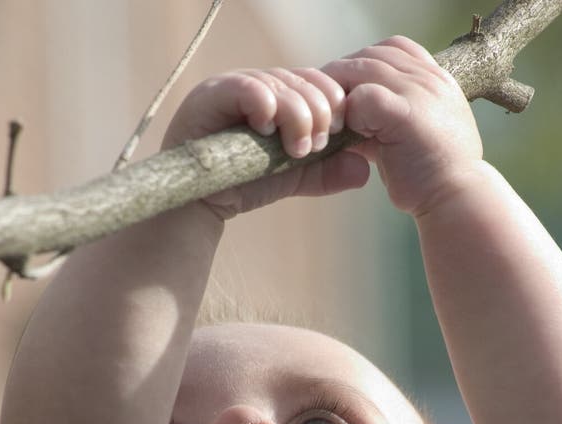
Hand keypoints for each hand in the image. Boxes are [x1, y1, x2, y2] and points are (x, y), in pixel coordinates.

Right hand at [161, 66, 369, 219]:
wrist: (197, 207)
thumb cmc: (243, 185)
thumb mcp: (293, 176)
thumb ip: (326, 171)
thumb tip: (363, 170)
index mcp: (278, 94)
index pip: (315, 81)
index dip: (333, 102)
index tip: (337, 132)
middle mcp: (256, 84)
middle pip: (301, 79)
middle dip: (318, 111)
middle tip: (316, 144)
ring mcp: (232, 86)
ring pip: (279, 84)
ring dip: (297, 115)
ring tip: (296, 148)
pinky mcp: (210, 96)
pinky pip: (245, 88)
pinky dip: (264, 104)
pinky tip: (268, 126)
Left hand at [323, 36, 482, 215]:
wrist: (456, 200)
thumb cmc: (432, 178)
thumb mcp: (410, 138)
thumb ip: (385, 122)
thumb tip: (349, 121)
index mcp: (436, 79)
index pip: (393, 49)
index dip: (365, 64)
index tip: (348, 92)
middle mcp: (429, 78)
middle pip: (373, 55)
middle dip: (343, 74)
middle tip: (323, 103)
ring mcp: (419, 92)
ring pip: (364, 69)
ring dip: (339, 92)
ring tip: (328, 120)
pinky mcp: (405, 114)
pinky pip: (364, 96)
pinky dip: (349, 111)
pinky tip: (345, 134)